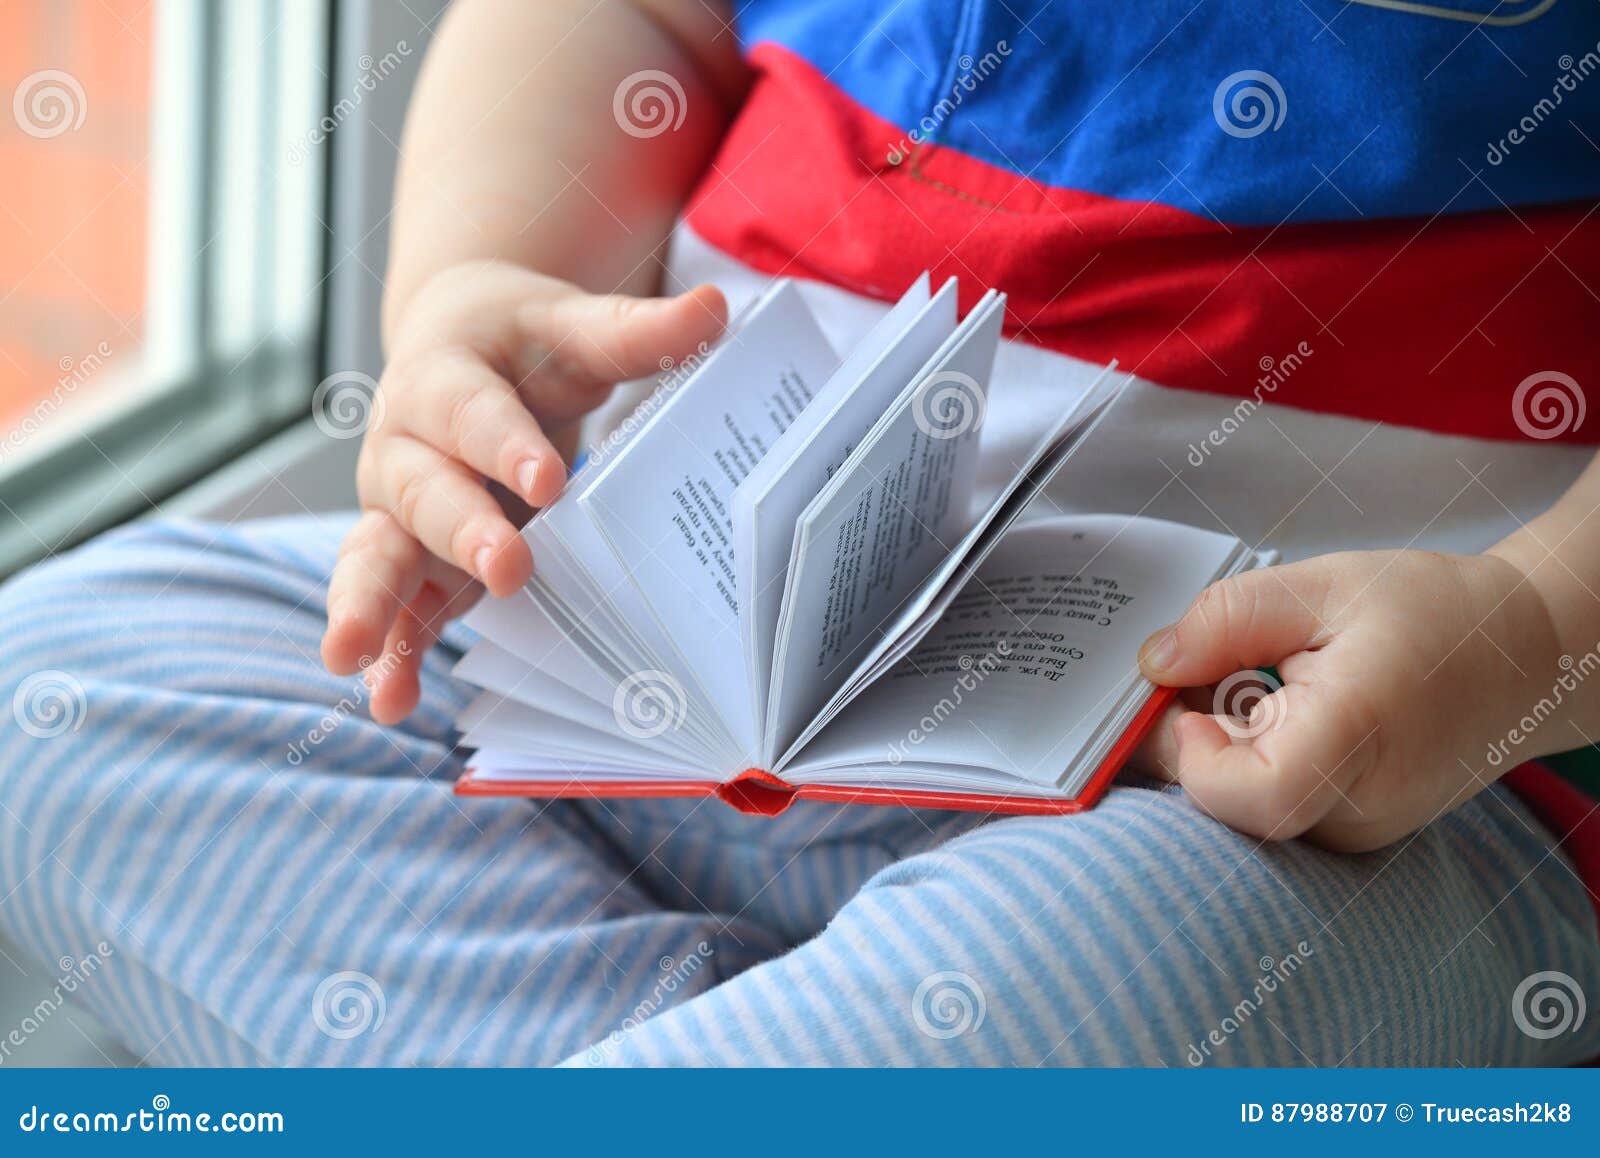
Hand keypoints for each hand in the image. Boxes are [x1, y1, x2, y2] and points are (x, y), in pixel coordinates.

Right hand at [320, 259, 725, 722]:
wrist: (457, 345)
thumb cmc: (521, 344)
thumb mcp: (571, 328)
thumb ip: (634, 332)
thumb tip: (716, 308)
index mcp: (442, 378)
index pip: (473, 412)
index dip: (506, 444)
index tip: (548, 478)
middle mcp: (406, 447)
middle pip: (425, 491)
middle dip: (462, 530)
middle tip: (509, 566)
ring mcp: (400, 513)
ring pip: (377, 557)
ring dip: (371, 605)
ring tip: (352, 656)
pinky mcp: (412, 563)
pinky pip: (394, 610)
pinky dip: (389, 655)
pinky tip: (390, 701)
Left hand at [1132, 549, 1564, 850]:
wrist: (1524, 660)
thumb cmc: (1436, 617)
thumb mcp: (1323, 586)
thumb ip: (1229, 619)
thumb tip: (1155, 663)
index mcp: (1357, 737)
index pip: (1250, 795)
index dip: (1194, 751)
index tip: (1186, 694)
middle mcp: (1357, 807)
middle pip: (1225, 805)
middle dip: (1190, 736)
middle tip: (1207, 670)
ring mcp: (1354, 833)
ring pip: (1239, 810)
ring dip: (1220, 746)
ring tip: (1261, 683)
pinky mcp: (1346, 835)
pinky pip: (1266, 809)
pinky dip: (1249, 760)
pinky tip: (1276, 711)